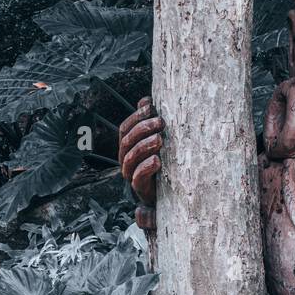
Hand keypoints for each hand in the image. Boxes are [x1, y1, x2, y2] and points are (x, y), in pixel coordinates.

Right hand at [118, 97, 163, 230]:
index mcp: (128, 146)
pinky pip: (138, 177)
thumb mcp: (157, 139)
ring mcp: (132, 174)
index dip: (136, 116)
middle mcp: (126, 159)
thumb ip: (150, 121)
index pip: (125, 128)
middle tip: (161, 122)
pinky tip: (157, 160)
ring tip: (160, 139)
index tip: (151, 107)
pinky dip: (146, 168)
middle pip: (126, 141)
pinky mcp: (141, 189)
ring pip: (130, 158)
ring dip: (144, 146)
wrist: (169, 194)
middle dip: (142, 129)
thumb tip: (146, 100)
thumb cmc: (164, 162)